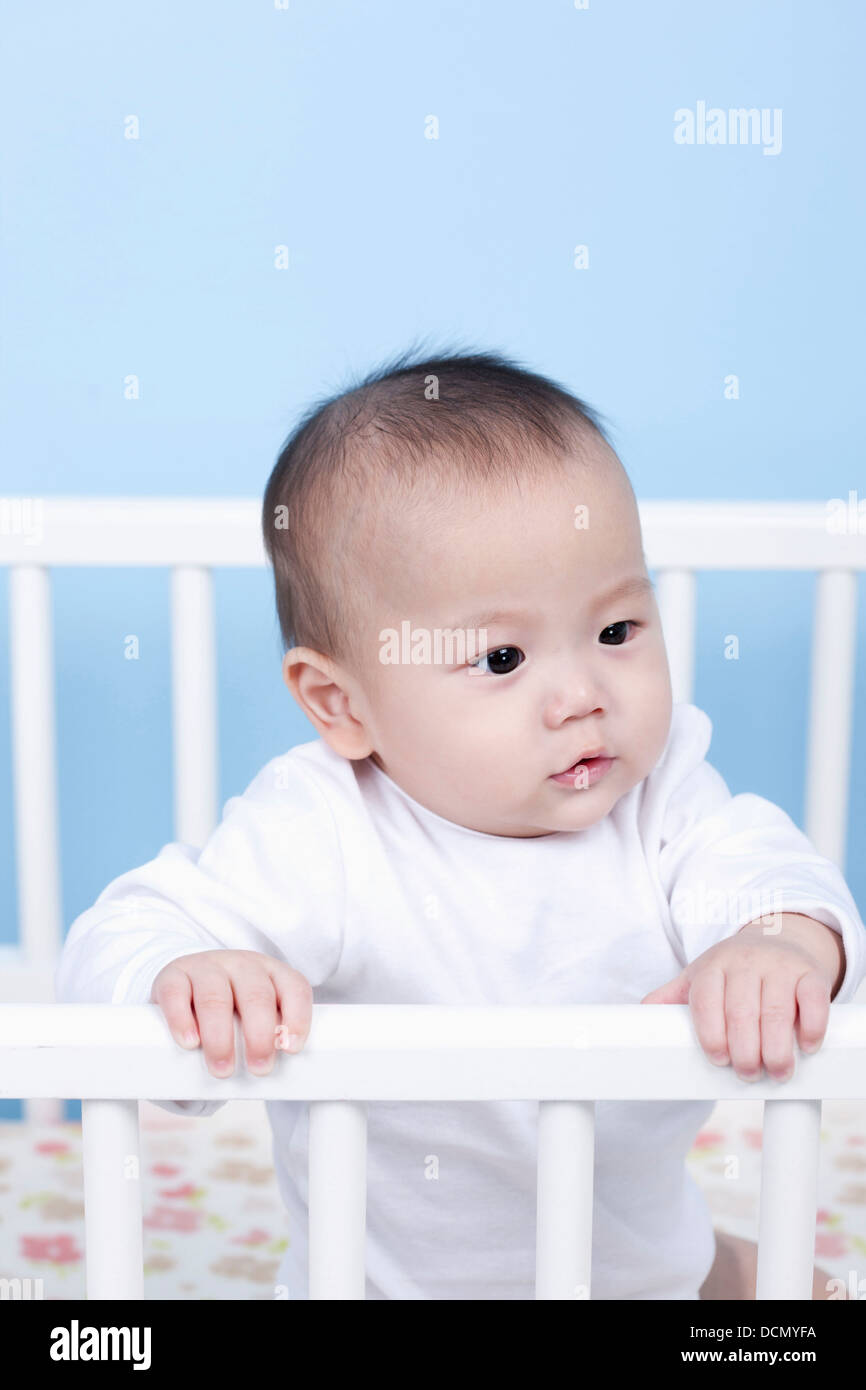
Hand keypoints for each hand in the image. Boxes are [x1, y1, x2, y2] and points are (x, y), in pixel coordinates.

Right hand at [151, 949, 312, 1077]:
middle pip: (256, 995)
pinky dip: (181, 1020)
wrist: (186, 987)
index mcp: (270, 973)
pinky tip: (189, 1042)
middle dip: (260, 1036)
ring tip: (222, 1068)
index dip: (298, 1017)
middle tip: (259, 1069)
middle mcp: (241, 965)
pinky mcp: (172, 975)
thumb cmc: (230, 1011)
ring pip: (215, 996)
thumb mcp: (254, 1017)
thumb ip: (268, 1038)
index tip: (292, 1049)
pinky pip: (175, 992)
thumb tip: (280, 1082)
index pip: (294, 988)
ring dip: (220, 1036)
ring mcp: (206, 967)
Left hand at [640, 915, 842, 1081]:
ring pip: (778, 1011)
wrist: (776, 938)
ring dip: (777, 1049)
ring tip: (777, 1071)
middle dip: (745, 1051)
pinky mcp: (809, 973)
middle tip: (749, 1074)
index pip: (706, 1002)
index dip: (711, 1035)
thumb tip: (639, 1016)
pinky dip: (812, 1027)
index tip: (718, 1060)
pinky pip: (813, 999)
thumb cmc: (733, 971)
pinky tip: (806, 1046)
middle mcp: (745, 962)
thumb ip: (671, 997)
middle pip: (742, 1012)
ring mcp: (779, 966)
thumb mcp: (699, 977)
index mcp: (712, 967)